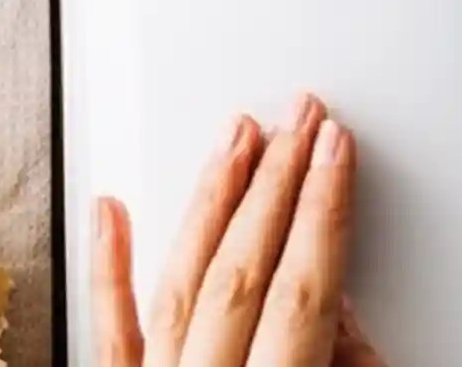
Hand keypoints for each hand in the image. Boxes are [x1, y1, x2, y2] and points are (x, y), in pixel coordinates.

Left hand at [90, 95, 385, 365]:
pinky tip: (110, 210)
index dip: (324, 208)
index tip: (336, 148)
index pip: (303, 290)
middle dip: (279, 182)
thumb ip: (351, 366)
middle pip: (243, 270)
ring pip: (180, 282)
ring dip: (212, 199)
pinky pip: (110, 332)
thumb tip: (337, 305)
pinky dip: (109, 267)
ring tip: (236, 137)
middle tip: (300, 120)